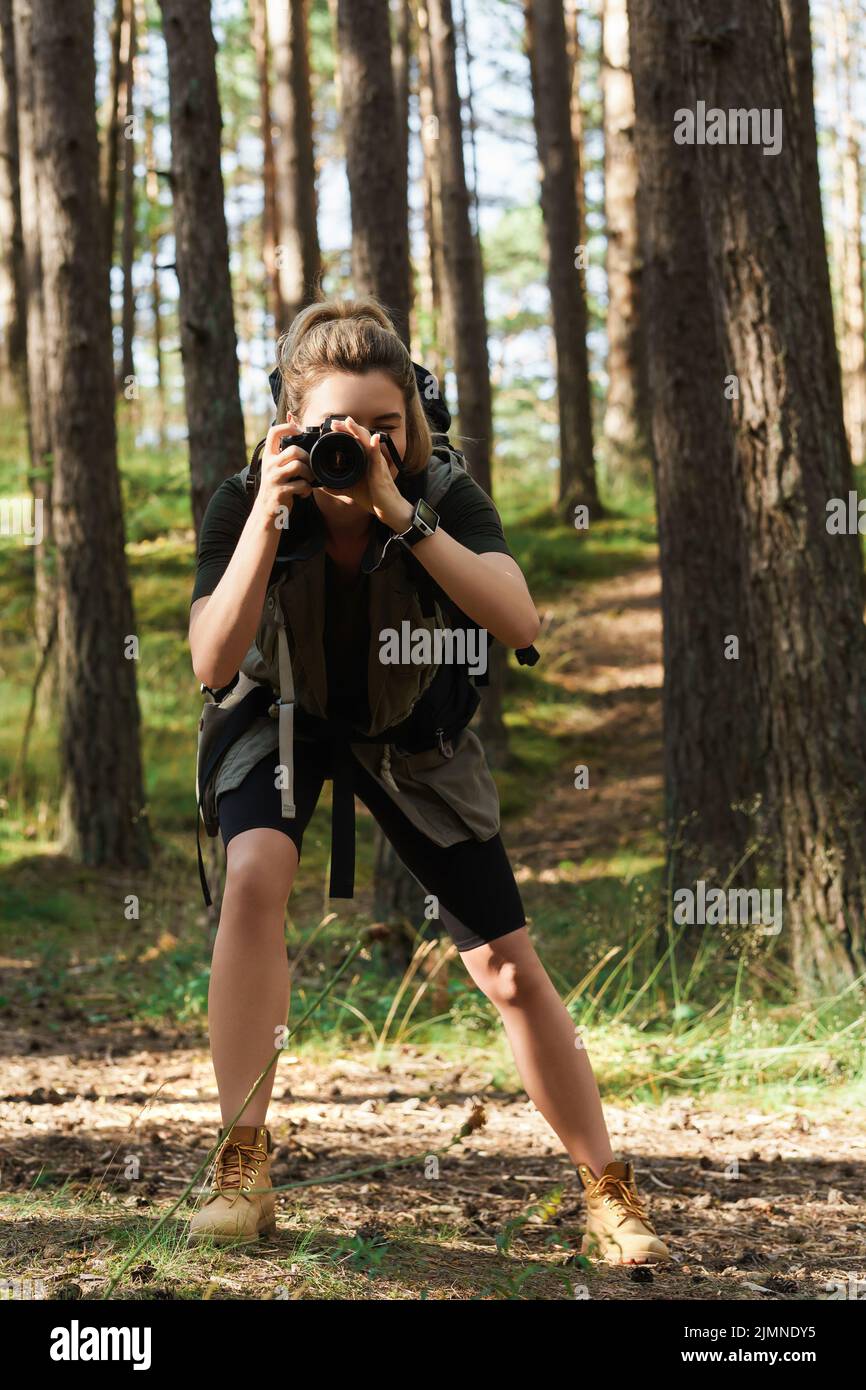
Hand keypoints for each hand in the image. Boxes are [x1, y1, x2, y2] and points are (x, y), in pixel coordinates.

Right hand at [253, 412, 314, 526]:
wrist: (265, 512)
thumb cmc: (275, 487)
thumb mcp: (275, 469)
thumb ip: (284, 457)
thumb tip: (301, 441)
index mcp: (268, 457)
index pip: (273, 432)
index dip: (287, 427)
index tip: (298, 431)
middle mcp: (269, 465)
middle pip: (293, 450)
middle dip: (307, 457)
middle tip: (309, 467)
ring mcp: (274, 478)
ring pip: (298, 466)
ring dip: (309, 474)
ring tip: (308, 481)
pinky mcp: (281, 491)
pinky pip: (302, 485)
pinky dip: (307, 490)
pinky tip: (303, 493)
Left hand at [327, 416, 413, 531]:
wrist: (389, 510)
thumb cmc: (374, 497)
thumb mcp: (352, 489)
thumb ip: (339, 486)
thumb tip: (324, 485)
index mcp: (365, 459)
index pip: (355, 441)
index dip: (345, 432)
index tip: (332, 426)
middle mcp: (372, 458)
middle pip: (360, 437)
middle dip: (348, 428)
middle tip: (334, 422)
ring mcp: (377, 464)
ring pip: (368, 443)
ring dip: (359, 432)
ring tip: (349, 422)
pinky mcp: (381, 473)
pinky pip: (377, 459)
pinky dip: (375, 448)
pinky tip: (373, 439)